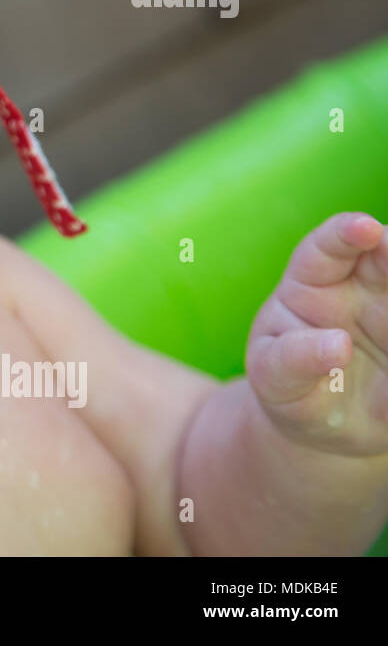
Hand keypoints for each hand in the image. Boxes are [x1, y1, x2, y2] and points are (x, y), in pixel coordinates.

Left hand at [247, 212, 387, 455]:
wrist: (321, 424)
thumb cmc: (287, 386)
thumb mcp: (275, 377)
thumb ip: (295, 358)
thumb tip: (337, 344)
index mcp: (310, 285)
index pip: (324, 249)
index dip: (345, 232)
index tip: (366, 228)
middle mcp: (359, 287)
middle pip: (385, 255)